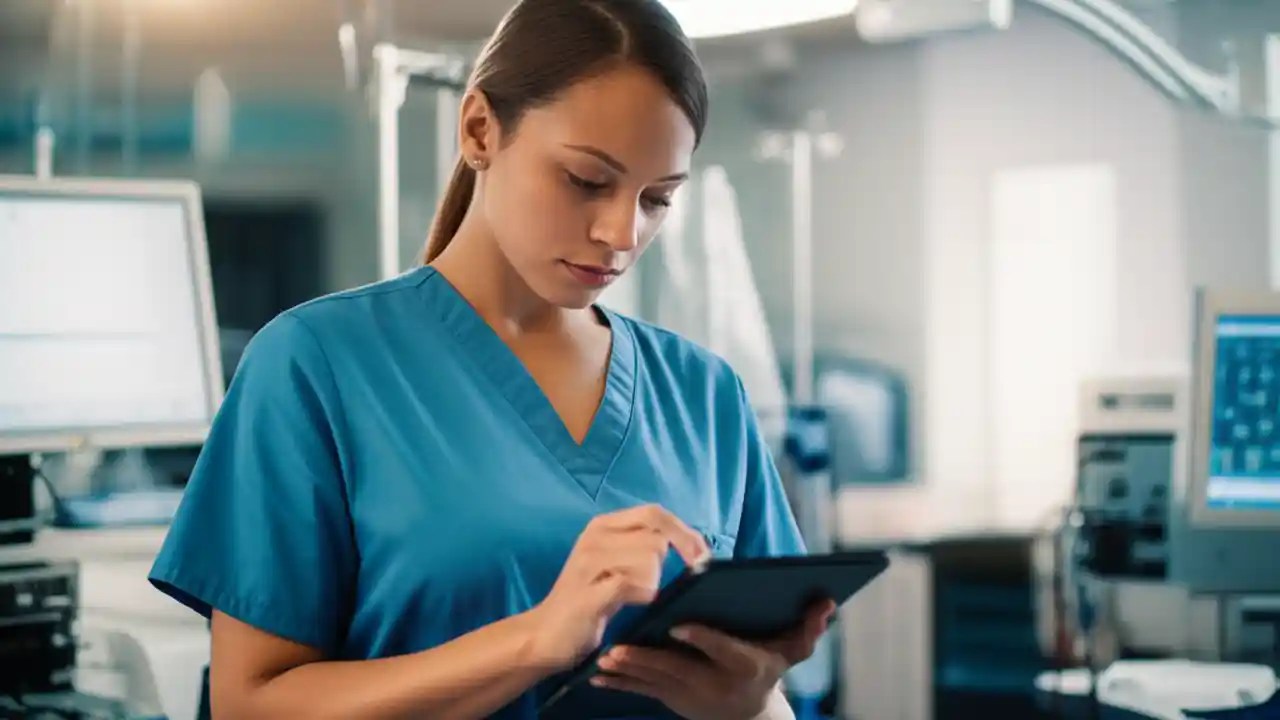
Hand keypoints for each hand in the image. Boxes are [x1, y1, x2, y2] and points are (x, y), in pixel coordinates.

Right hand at [523, 504, 709, 671]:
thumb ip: (643, 546)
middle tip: (649, 587)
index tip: (702, 557)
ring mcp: (589, 562)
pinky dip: (641, 597)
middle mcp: (595, 536)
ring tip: (627, 597)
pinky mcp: (590, 591)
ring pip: (650, 561)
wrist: (546, 635)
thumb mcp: (616, 564)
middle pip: (657, 538)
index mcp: (603, 525)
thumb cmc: (588, 601)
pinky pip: (636, 585)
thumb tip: (693, 542)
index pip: (655, 513)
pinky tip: (625, 606)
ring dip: (650, 585)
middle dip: (664, 566)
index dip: (684, 533)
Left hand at [590, 598, 836, 719]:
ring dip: (629, 672)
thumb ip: (807, 627)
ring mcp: (692, 696)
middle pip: (679, 671)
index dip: (704, 639)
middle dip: (648, 660)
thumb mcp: (790, 651)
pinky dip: (620, 684)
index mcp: (744, 665)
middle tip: (620, 647)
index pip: (725, 651)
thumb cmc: (768, 669)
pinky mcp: (673, 700)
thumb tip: (827, 602)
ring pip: (656, 683)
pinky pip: (643, 692)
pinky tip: (597, 675)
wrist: (749, 714)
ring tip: (605, 659)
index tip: (680, 624)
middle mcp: (717, 685)